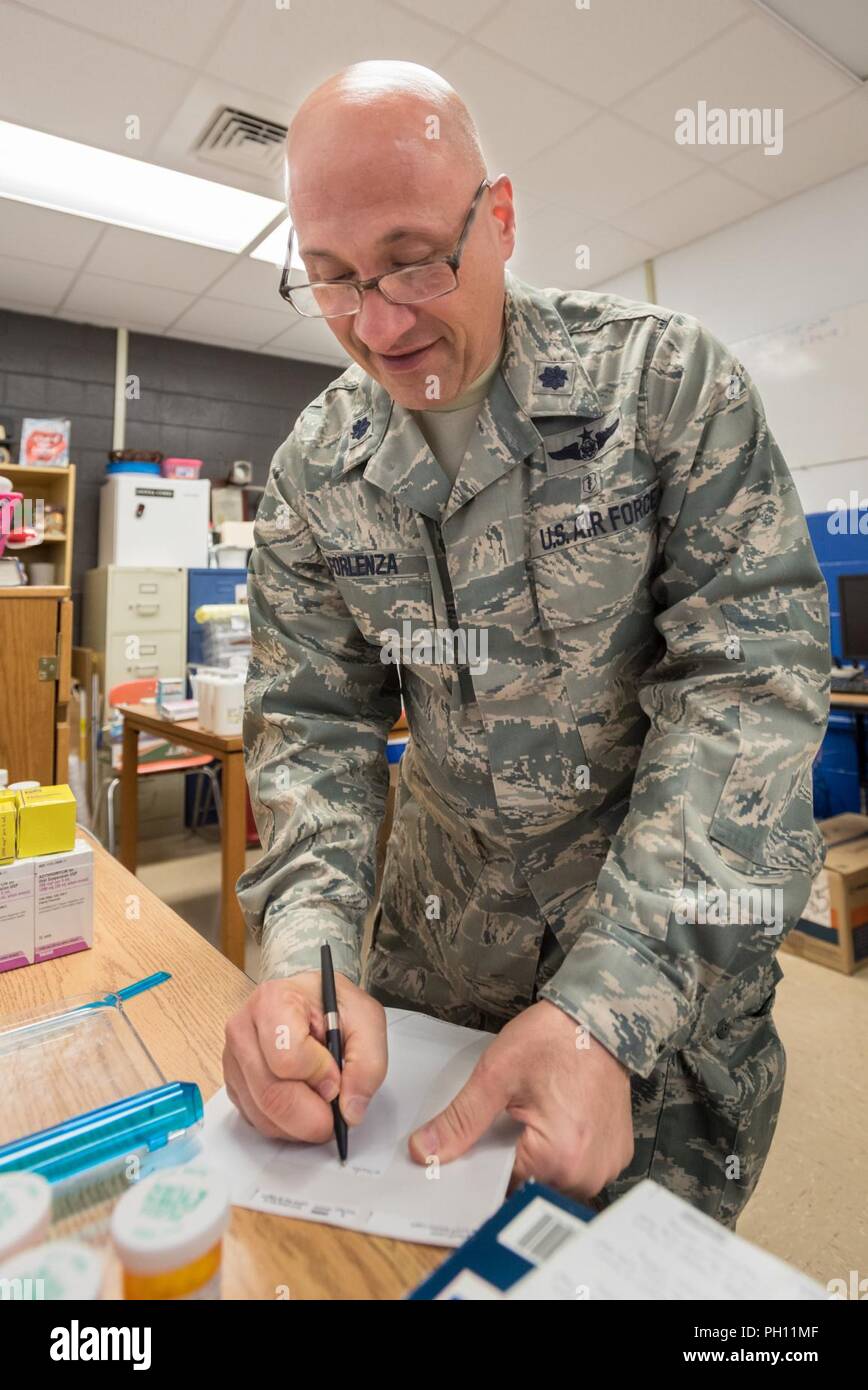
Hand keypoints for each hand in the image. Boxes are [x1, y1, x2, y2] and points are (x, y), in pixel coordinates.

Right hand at [223, 972, 387, 1141]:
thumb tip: (350, 1111)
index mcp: (273, 1000)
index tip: (336, 1074)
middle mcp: (243, 1028)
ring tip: (320, 1100)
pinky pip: (257, 1122)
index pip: (288, 1059)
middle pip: (271, 1095)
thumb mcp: (367, 1021)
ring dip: (300, 1124)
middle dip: (312, 1114)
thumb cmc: (335, 1007)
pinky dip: (286, 1126)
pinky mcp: (233, 1084)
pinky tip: (301, 1103)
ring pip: (264, 1115)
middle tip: (335, 1109)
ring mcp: (233, 1058)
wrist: (313, 1003)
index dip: (320, 1076)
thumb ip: (367, 1064)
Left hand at [408, 1001, 632, 1199]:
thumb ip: (459, 1121)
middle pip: (528, 1187)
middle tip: (508, 1118)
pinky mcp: (616, 1155)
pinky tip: (555, 1119)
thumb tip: (424, 1151)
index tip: (473, 1146)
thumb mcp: (495, 1075)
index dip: (480, 1167)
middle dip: (510, 1160)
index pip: (500, 1186)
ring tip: (533, 1116)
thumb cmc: (554, 1039)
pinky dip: (562, 1152)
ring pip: (553, 1181)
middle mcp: (587, 1173)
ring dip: (538, 1158)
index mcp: (557, 1157)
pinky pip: (577, 1169)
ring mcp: (606, 1166)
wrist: (599, 1019)